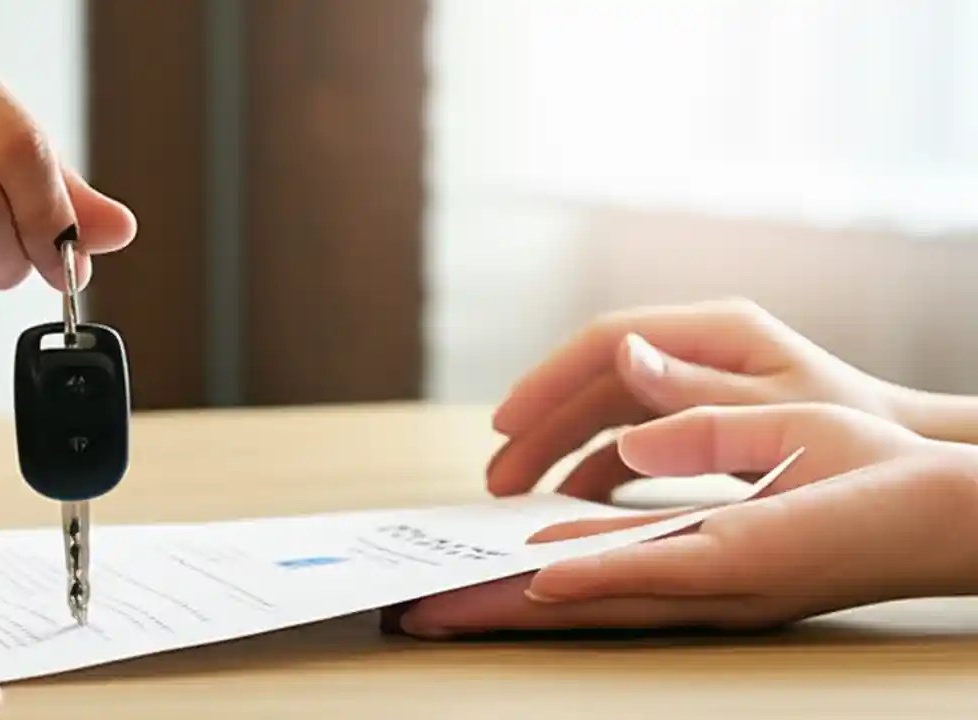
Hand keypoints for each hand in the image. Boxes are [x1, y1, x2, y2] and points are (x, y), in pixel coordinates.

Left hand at [392, 404, 977, 638]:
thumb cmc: (885, 471)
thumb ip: (714, 434)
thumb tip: (632, 442)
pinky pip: (628, 597)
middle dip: (506, 613)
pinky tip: (530, 584)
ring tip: (451, 611)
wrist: (945, 524)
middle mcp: (728, 590)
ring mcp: (722, 602)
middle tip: (426, 618)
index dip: (577, 573)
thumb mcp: (807, 429)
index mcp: (751, 551)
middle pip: (598, 605)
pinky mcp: (719, 595)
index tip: (509, 583)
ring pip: (603, 610)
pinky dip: (571, 595)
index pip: (645, 565)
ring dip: (522, 612)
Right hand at [486, 298, 911, 499]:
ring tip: (514, 491)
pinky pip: (624, 437)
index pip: (606, 341)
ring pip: (600, 410)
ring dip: (555, 449)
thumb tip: (621, 357)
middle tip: (498, 475)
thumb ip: (697, 391)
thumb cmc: (850, 432)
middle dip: (540, 426)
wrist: (893, 456)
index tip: (507, 423)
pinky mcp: (689, 414)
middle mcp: (693, 348)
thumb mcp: (775, 413)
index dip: (548, 380)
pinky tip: (567, 499)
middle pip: (593, 379)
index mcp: (715, 330)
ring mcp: (689, 380)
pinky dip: (593, 467)